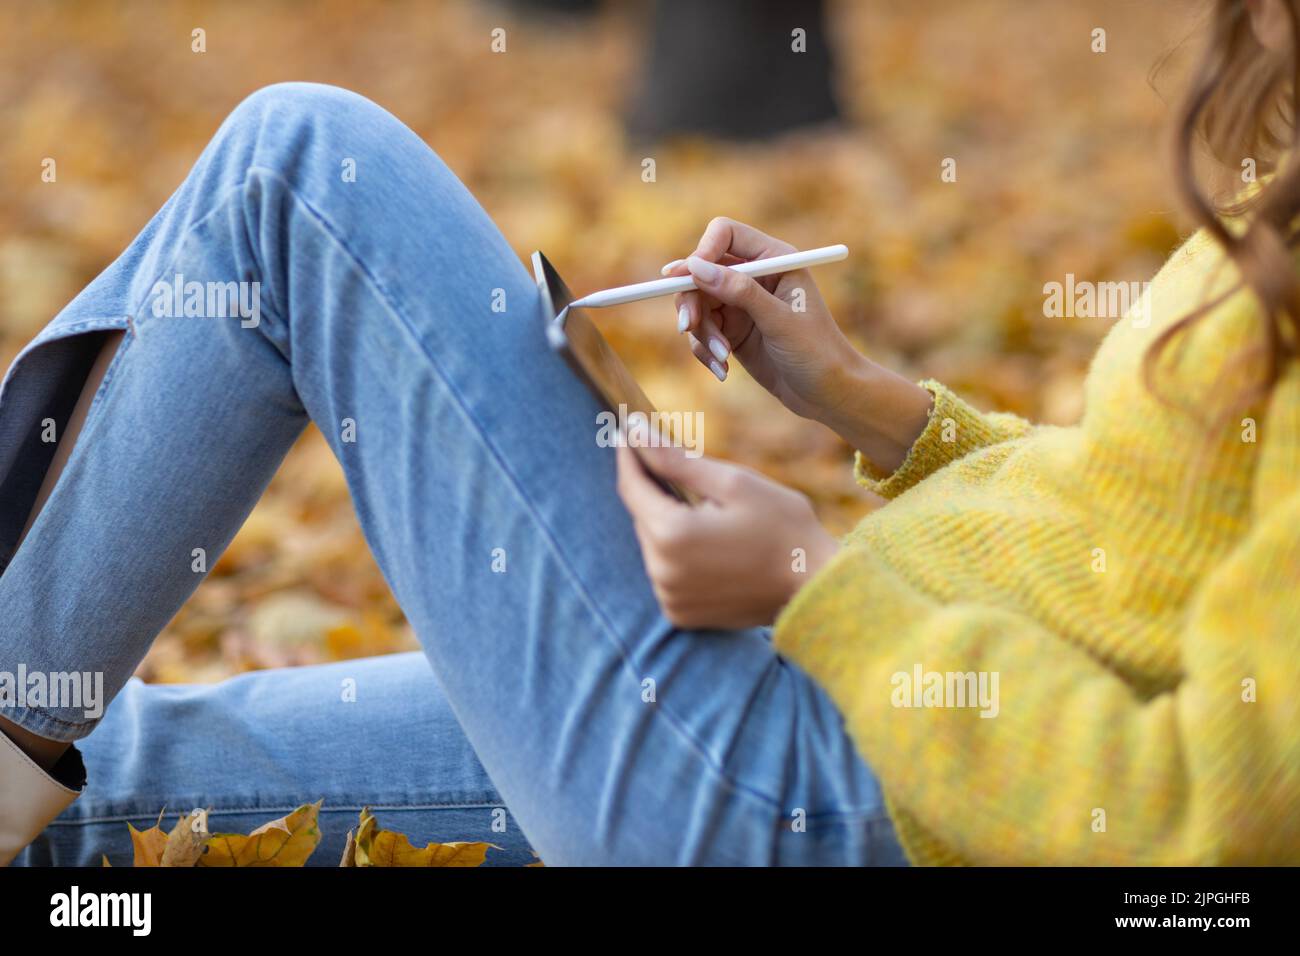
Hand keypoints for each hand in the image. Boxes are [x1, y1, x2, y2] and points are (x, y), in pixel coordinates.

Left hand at [615, 441, 838, 629]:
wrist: (815, 586)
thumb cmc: (782, 527)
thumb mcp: (732, 482)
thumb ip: (675, 459)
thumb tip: (635, 430)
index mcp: (671, 535)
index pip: (631, 486)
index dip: (629, 455)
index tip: (629, 430)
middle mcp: (661, 571)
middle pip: (643, 517)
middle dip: (656, 491)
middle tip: (683, 469)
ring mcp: (670, 597)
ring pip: (653, 545)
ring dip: (669, 524)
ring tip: (708, 513)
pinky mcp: (681, 614)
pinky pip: (666, 572)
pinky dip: (678, 555)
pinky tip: (711, 545)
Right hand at [665, 217, 933, 473]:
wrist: (830, 394)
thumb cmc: (817, 352)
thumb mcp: (779, 320)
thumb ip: (739, 291)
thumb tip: (695, 267)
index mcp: (774, 259)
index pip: (724, 234)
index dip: (702, 252)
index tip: (687, 279)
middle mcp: (755, 276)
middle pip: (701, 272)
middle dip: (692, 300)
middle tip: (688, 326)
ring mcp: (742, 304)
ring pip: (698, 305)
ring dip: (701, 333)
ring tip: (722, 359)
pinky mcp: (733, 331)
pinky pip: (702, 332)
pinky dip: (705, 351)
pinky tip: (722, 370)